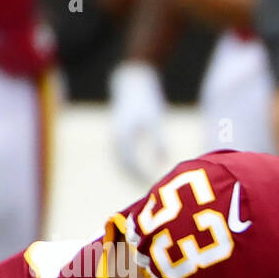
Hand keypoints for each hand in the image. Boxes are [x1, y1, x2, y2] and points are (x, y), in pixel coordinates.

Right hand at [109, 61, 165, 180]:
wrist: (132, 83)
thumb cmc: (146, 101)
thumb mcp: (155, 121)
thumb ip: (158, 141)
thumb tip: (162, 161)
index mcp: (124, 136)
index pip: (130, 163)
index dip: (140, 176)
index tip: (152, 186)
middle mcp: (116, 139)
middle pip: (124, 168)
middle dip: (136, 181)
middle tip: (149, 194)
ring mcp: (116, 138)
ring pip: (122, 164)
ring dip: (133, 176)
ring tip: (147, 186)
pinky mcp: (119, 137)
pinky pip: (124, 158)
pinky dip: (132, 167)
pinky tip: (143, 173)